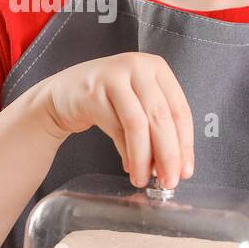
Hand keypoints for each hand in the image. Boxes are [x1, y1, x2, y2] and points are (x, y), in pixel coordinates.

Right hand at [26, 52, 193, 188]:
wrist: (63, 95)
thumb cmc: (107, 100)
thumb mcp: (139, 104)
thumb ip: (158, 128)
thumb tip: (174, 166)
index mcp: (156, 67)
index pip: (180, 110)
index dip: (185, 144)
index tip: (185, 170)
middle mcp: (137, 66)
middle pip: (161, 117)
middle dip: (168, 155)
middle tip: (168, 181)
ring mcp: (113, 77)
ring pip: (138, 124)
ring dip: (143, 158)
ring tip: (143, 178)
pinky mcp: (92, 92)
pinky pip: (115, 129)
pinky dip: (125, 152)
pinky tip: (128, 166)